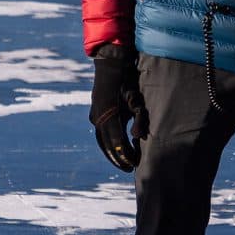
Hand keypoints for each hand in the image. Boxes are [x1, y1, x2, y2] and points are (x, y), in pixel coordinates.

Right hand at [90, 44, 146, 171]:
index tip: (134, 164)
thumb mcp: (136, 99)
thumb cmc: (128, 81)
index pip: (116, 142)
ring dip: (111, 154)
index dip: (125, 154)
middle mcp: (98, 118)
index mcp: (108, 114)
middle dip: (118, 158)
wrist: (111, 66)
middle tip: (129, 168)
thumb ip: (139, 118)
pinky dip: (108, 144)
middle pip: (107, 145)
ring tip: (122, 162)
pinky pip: (100, 134)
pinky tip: (117, 148)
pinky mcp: (95, 115)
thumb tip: (137, 137)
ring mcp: (95, 116)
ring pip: (101, 141)